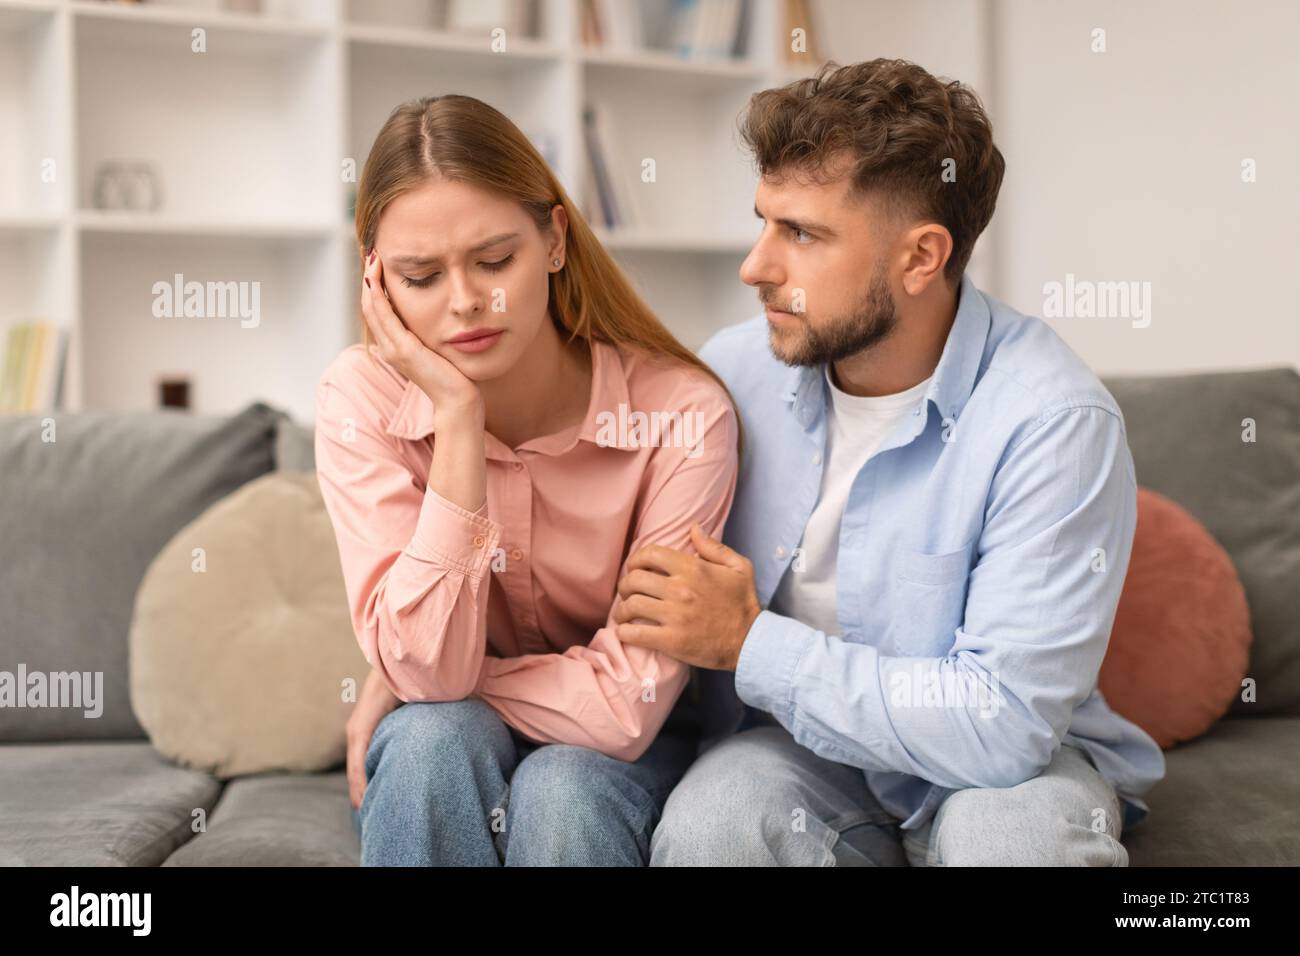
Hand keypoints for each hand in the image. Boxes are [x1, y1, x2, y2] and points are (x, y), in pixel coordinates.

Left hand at [345, 668, 402, 810]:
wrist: (399, 663)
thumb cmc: (409, 683)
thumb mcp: (410, 712)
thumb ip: (411, 727)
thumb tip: (429, 739)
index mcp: (368, 728)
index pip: (365, 763)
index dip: (369, 783)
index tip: (374, 802)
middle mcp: (357, 731)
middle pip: (357, 772)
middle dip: (362, 793)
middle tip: (370, 813)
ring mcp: (356, 731)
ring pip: (355, 771)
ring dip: (359, 792)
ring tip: (366, 812)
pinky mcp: (359, 730)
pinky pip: (358, 763)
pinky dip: (360, 782)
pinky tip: (363, 798)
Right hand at [361, 248, 482, 417]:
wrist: (458, 401)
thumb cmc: (454, 376)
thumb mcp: (437, 349)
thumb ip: (429, 335)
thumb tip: (434, 316)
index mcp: (395, 348)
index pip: (378, 312)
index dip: (374, 287)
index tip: (379, 264)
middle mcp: (389, 348)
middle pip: (369, 306)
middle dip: (369, 278)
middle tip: (372, 253)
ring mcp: (394, 350)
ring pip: (372, 308)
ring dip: (370, 281)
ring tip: (373, 258)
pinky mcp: (404, 350)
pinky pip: (384, 316)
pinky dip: (377, 294)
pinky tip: (377, 277)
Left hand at [613, 523, 761, 670]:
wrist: (750, 642)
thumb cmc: (743, 604)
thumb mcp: (739, 567)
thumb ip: (714, 546)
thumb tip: (693, 528)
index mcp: (693, 569)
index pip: (650, 554)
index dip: (636, 559)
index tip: (634, 568)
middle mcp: (681, 590)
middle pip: (634, 579)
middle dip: (625, 585)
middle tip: (627, 592)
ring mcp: (674, 616)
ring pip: (631, 605)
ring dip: (622, 610)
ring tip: (624, 613)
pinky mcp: (671, 641)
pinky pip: (635, 633)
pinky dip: (624, 632)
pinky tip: (626, 631)